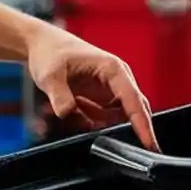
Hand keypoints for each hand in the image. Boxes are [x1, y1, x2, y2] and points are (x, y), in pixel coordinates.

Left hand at [24, 23, 159, 151]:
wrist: (40, 44)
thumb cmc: (50, 52)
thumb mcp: (49, 75)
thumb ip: (59, 97)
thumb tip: (67, 113)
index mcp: (113, 69)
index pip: (133, 100)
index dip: (142, 124)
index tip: (149, 145)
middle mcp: (117, 79)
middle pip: (134, 110)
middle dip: (130, 128)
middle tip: (121, 145)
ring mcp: (110, 88)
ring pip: (117, 116)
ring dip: (98, 118)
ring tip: (76, 102)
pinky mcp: (100, 96)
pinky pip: (102, 116)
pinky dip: (90, 117)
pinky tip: (75, 103)